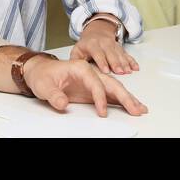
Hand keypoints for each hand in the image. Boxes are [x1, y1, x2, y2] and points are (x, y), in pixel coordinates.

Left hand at [21, 56, 147, 116]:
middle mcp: (90, 72)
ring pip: (114, 88)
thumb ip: (53, 95)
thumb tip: (62, 103)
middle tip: (136, 109)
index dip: (100, 98)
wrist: (39, 71)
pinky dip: (122, 100)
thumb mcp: (43, 85)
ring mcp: (93, 80)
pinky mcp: (93, 88)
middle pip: (111, 83)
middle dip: (125, 97)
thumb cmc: (42, 75)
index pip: (95, 82)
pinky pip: (110, 94)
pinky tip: (132, 106)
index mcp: (80, 67)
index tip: (102, 112)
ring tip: (140, 109)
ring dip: (128, 99)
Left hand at [70, 18, 139, 74]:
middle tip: (120, 72)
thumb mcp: (77, 50)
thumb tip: (73, 70)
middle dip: (116, 63)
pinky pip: (127, 54)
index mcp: (92, 44)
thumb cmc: (86, 45)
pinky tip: (136, 67)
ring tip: (129, 71)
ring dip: (125, 63)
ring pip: (120, 54)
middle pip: (111, 53)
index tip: (106, 70)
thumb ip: (75, 60)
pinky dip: (132, 61)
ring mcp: (113, 45)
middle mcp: (104, 43)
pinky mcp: (120, 47)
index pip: (97, 53)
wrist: (97, 30)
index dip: (102, 62)